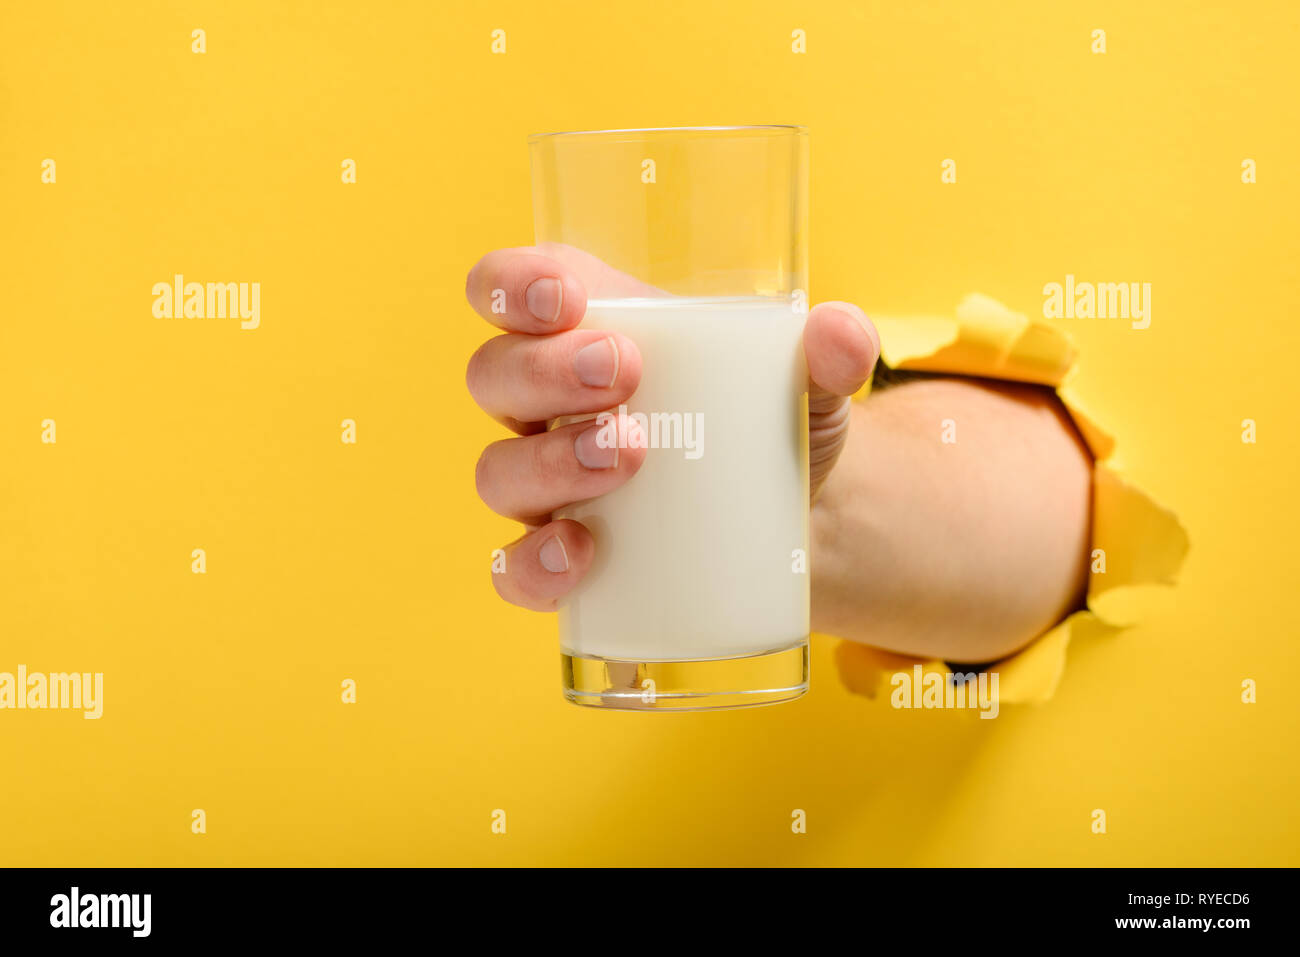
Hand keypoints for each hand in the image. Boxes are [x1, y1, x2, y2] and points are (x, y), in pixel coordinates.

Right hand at [465, 244, 879, 610]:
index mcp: (586, 332)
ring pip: (497, 471)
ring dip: (549, 461)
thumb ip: (831, 350)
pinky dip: (533, 564)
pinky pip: (513, 569)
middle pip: (494, 374)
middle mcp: (547, 406)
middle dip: (545, 370)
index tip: (565, 299)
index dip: (510, 283)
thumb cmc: (775, 428)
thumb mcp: (809, 382)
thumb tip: (840, 335)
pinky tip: (580, 555)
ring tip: (627, 456)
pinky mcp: (563, 564)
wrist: (798, 529)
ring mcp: (547, 488)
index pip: (508, 287)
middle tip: (623, 374)